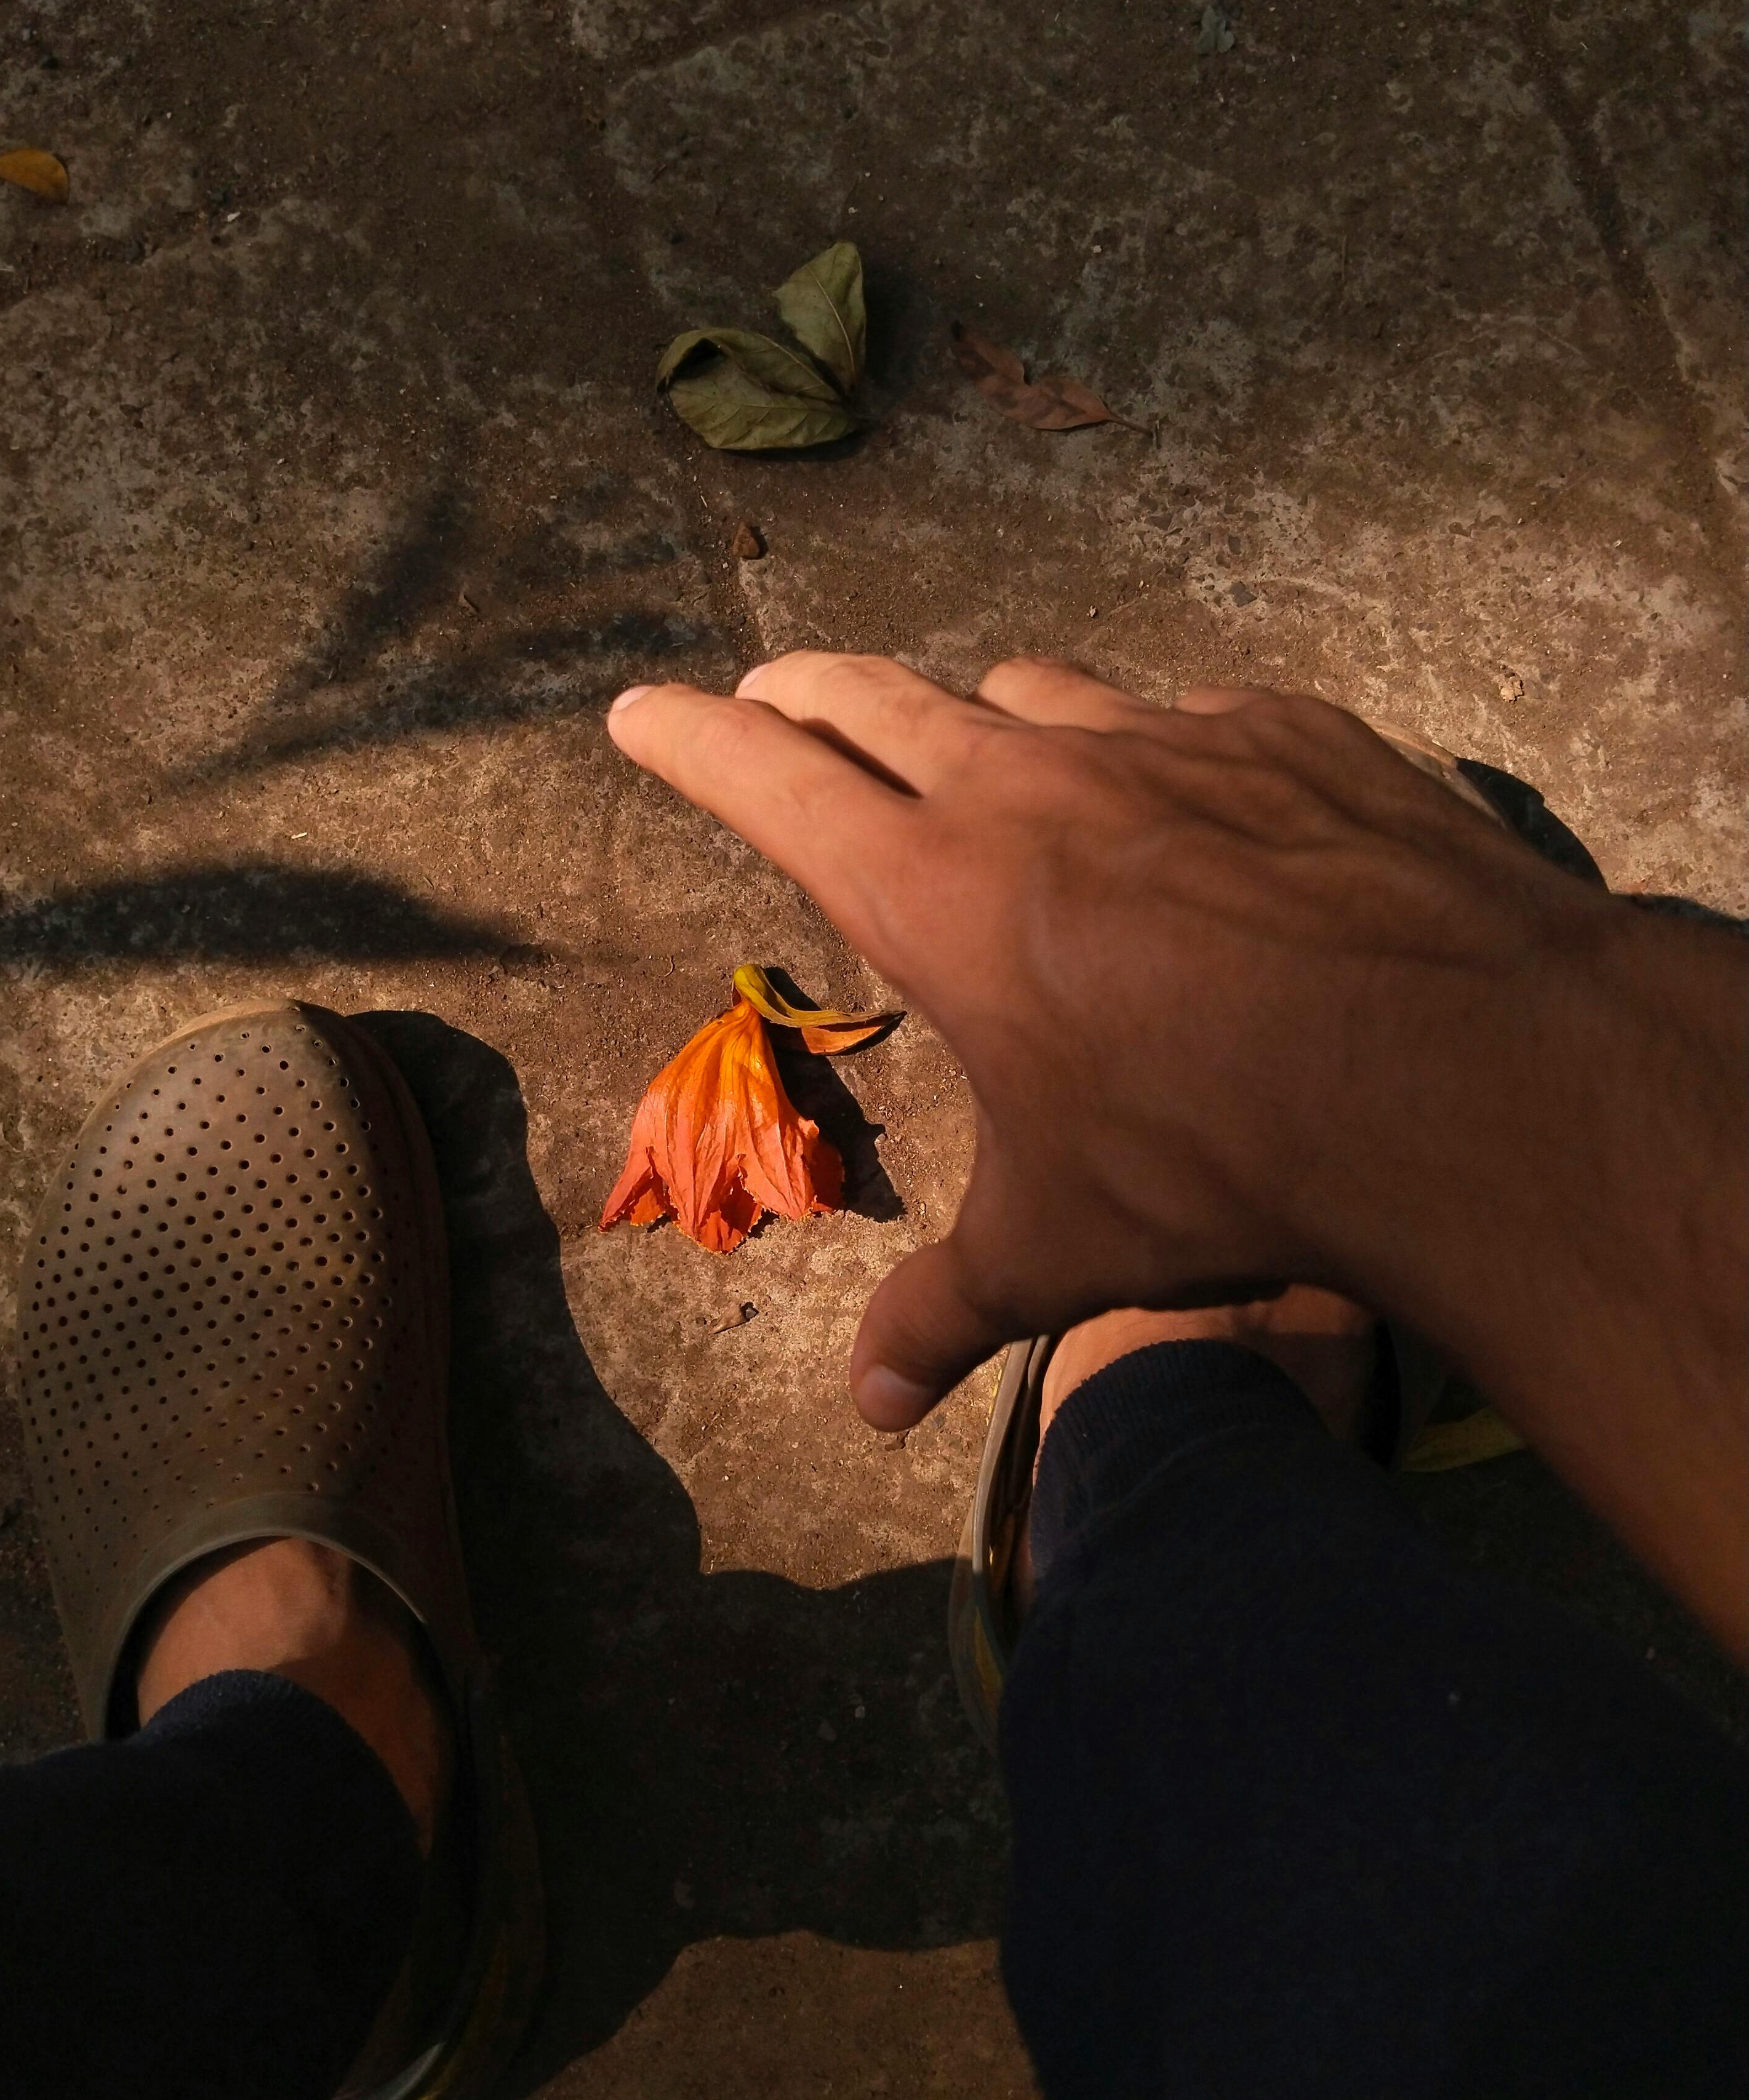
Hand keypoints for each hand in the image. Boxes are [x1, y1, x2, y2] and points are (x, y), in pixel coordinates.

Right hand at [610, 655, 1599, 1408]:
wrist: (1459, 1073)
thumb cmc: (1214, 1163)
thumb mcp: (1059, 1248)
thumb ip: (947, 1311)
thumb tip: (870, 1409)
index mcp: (935, 891)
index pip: (765, 776)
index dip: (689, 737)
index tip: (641, 708)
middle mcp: (1032, 783)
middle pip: (876, 693)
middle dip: (806, 692)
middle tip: (776, 697)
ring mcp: (1165, 738)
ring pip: (1034, 690)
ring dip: (989, 718)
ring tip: (989, 754)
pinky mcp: (1287, 730)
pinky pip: (1189, 716)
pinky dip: (1159, 750)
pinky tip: (1196, 808)